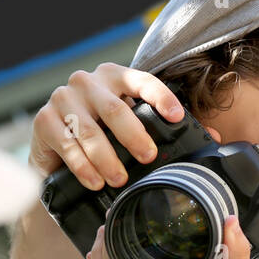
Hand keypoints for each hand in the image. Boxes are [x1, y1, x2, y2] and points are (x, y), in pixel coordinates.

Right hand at [29, 62, 217, 186]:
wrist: (55, 151)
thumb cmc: (104, 137)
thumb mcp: (133, 129)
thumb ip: (167, 130)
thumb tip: (216, 138)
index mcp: (116, 77)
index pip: (143, 80)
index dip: (160, 97)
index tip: (176, 117)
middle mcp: (87, 82)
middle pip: (115, 109)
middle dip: (134, 136)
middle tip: (148, 158)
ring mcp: (63, 99)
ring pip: (90, 131)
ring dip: (107, 159)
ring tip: (120, 180)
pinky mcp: (43, 120)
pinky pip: (67, 145)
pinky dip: (83, 167)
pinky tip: (95, 182)